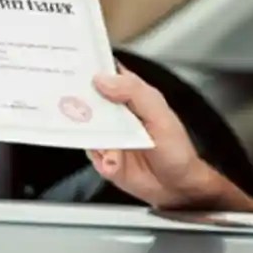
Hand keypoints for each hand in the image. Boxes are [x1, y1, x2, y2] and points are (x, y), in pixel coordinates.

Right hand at [89, 66, 252, 210]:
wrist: (178, 187)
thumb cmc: (177, 149)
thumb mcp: (160, 114)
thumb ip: (134, 93)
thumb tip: (104, 79)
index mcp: (131, 95)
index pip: (106, 73)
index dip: (90, 67)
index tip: (74, 65)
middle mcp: (115, 113)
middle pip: (86, 99)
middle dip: (77, 100)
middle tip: (77, 106)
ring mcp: (107, 134)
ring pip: (84, 127)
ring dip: (93, 136)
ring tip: (112, 146)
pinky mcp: (103, 156)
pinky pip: (90, 152)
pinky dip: (101, 158)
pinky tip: (114, 162)